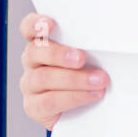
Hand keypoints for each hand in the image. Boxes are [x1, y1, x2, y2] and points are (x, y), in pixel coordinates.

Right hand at [18, 12, 106, 130]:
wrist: (86, 112)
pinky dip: (74, 97)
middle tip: (82, 58)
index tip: (50, 24)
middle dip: (59, 54)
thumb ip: (90, 47)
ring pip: (44, 78)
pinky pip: (49, 101)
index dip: (35, 24)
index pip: (29, 28)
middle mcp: (32, 62)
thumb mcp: (90, 58)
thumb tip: (109, 41)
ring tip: (99, 81)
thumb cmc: (89, 76)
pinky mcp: (34, 107)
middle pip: (35, 52)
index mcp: (42, 44)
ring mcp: (30, 85)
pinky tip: (92, 95)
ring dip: (75, 79)